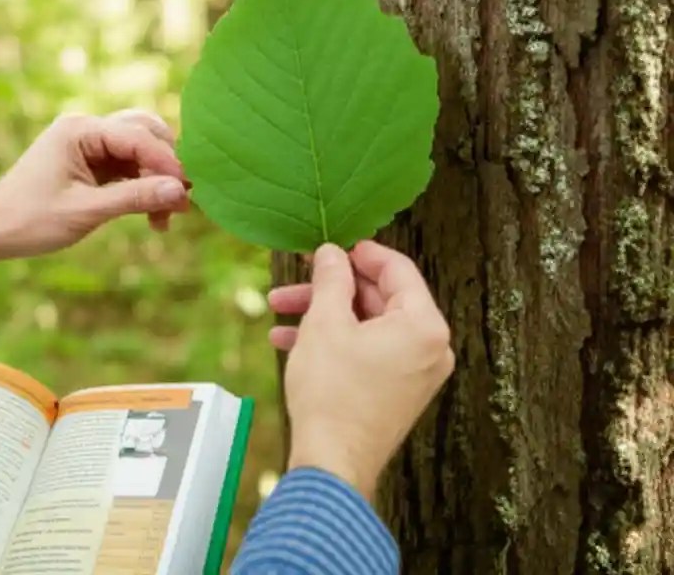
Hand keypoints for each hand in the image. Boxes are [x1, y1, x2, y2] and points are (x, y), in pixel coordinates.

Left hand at [0, 109, 189, 264]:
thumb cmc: (30, 219)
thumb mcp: (85, 211)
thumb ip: (134, 198)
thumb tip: (180, 192)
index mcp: (79, 130)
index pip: (138, 137)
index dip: (167, 163)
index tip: (188, 192)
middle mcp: (85, 129)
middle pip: (144, 133)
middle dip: (166, 167)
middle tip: (183, 202)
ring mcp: (87, 145)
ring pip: (139, 152)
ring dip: (156, 181)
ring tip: (167, 218)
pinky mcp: (89, 164)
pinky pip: (127, 168)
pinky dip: (142, 188)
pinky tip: (152, 216)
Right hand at [268, 241, 453, 501]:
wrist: (332, 462)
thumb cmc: (332, 394)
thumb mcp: (325, 323)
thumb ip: (331, 280)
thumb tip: (331, 253)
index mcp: (424, 326)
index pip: (397, 269)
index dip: (360, 253)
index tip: (330, 247)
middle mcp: (431, 348)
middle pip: (379, 299)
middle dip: (330, 289)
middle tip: (294, 280)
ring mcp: (416, 373)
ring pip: (368, 326)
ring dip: (324, 315)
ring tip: (279, 313)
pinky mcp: (397, 392)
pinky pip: (369, 352)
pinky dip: (335, 342)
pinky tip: (291, 342)